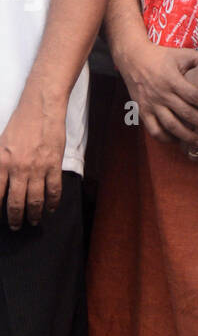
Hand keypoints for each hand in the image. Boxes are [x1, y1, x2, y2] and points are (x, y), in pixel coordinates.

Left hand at [0, 93, 66, 228]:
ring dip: (34, 214)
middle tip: (16, 226)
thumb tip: (0, 182)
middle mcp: (18, 168)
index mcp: (1, 162)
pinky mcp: (53, 165)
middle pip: (16, 202)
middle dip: (15, 219)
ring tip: (34, 221)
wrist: (40, 108)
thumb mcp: (0, 144)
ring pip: (35, 200)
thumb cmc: (20, 124)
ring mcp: (37, 168)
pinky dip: (53, 203)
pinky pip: (54, 190)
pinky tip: (51, 209)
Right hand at [119, 41, 197, 152]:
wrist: (132, 57)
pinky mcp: (142, 111)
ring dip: (187, 137)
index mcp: (172, 79)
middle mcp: (162, 93)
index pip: (194, 96)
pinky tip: (177, 140)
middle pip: (186, 114)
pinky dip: (166, 138)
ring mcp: (151, 104)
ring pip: (170, 126)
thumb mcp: (182, 54)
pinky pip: (154, 130)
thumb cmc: (162, 56)